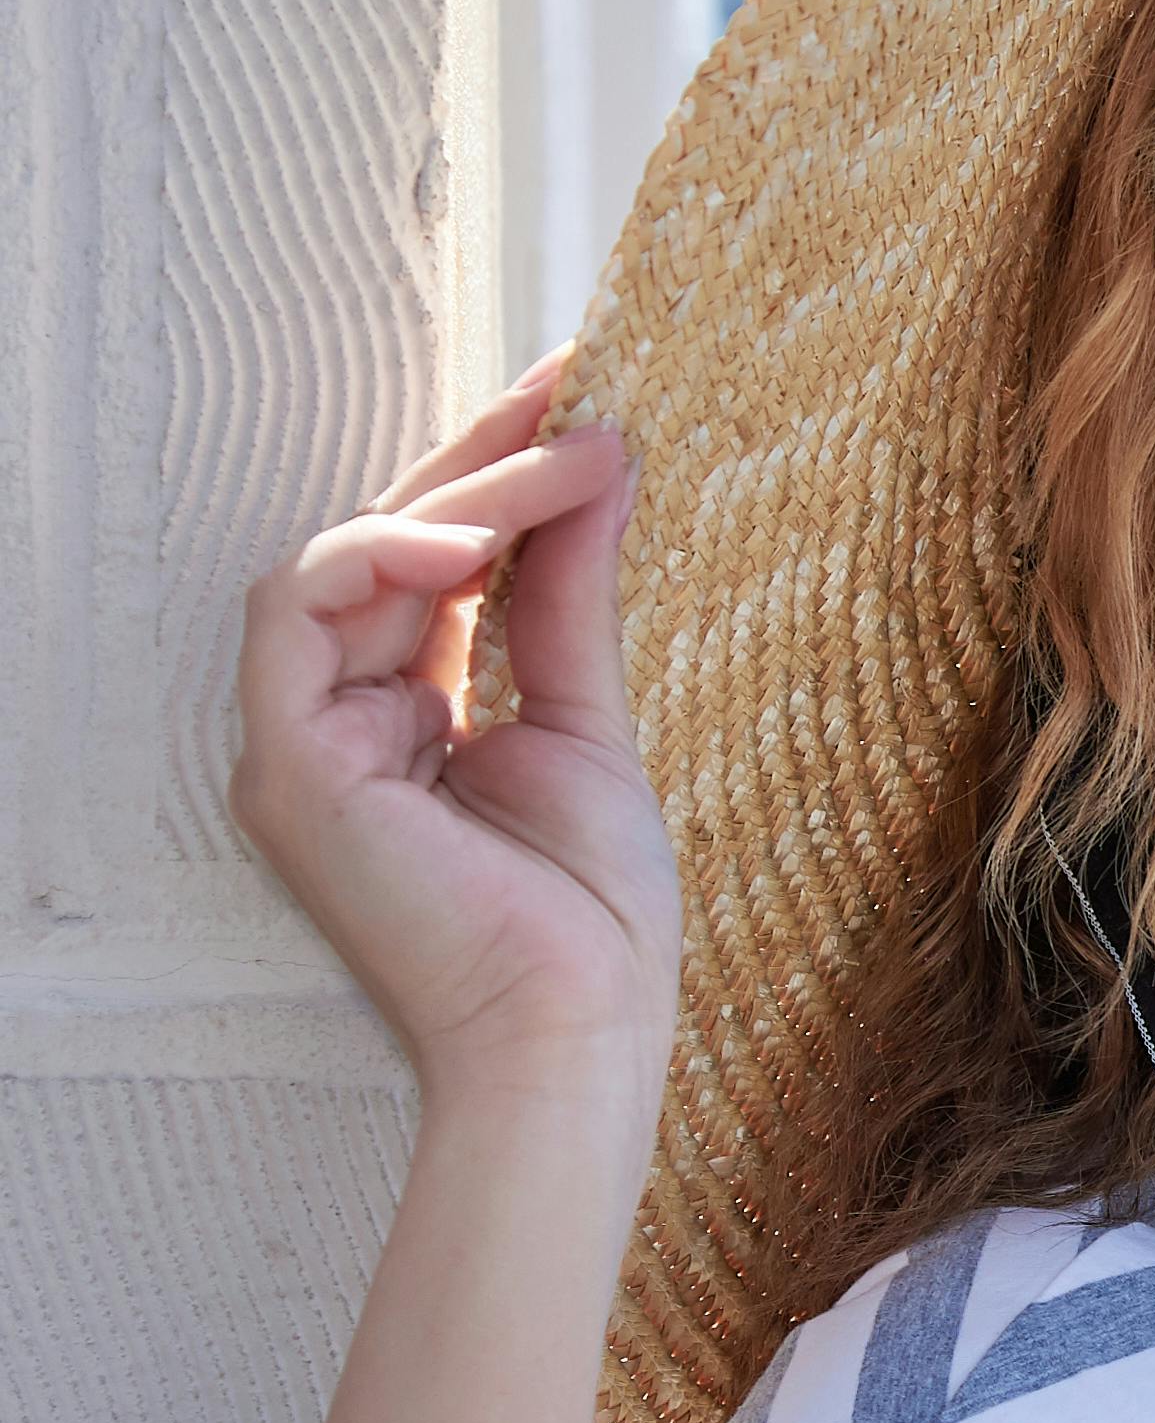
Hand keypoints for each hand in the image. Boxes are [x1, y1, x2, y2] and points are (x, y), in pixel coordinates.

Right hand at [230, 356, 679, 1123]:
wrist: (576, 1034)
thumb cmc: (590, 919)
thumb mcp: (589, 719)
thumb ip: (571, 594)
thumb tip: (597, 462)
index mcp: (407, 722)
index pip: (438, 567)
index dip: (502, 476)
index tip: (585, 402)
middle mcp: (343, 724)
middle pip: (390, 550)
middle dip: (484, 460)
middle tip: (577, 388)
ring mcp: (306, 744)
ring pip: (350, 562)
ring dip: (460, 501)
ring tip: (565, 465)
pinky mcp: (289, 765)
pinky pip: (297, 611)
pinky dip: (377, 558)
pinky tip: (469, 540)